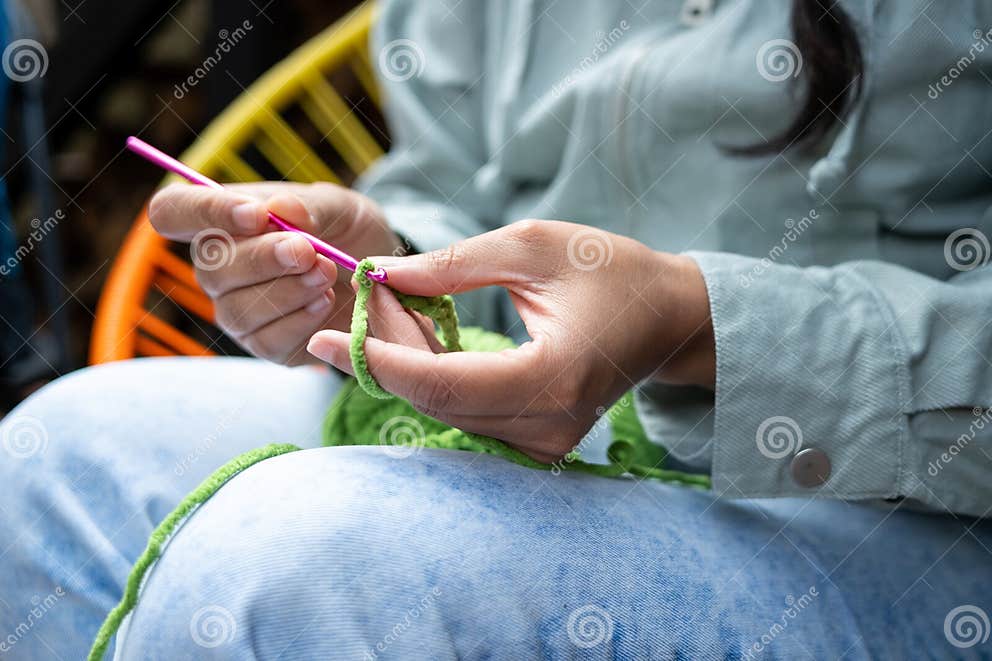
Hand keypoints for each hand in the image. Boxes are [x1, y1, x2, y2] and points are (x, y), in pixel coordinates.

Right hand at [148, 182, 402, 364]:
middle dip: (262, 258)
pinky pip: (267, 340)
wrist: (379, 275)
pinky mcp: (265, 344)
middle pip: (210, 267)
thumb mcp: (341, 207)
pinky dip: (300, 320)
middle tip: (307, 251)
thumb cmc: (347, 232)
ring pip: (238, 308)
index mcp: (222, 219)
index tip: (256, 214)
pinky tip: (325, 302)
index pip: (174, 211)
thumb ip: (310, 206)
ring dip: (286, 290)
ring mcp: (237, 309)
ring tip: (327, 273)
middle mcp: (218, 267)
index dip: (204, 211)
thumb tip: (279, 208)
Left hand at [306, 220, 713, 461]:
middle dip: (385, 351)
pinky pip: (464, 414)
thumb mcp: (531, 246)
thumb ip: (450, 266)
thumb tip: (378, 278)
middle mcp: (547, 426)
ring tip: (393, 306)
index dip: (379, 359)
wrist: (667, 316)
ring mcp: (544, 443)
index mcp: (553, 378)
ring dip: (405, 362)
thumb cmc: (610, 270)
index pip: (443, 384)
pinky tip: (421, 334)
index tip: (323, 336)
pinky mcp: (537, 442)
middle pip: (434, 400)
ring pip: (443, 411)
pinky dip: (431, 376)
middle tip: (362, 298)